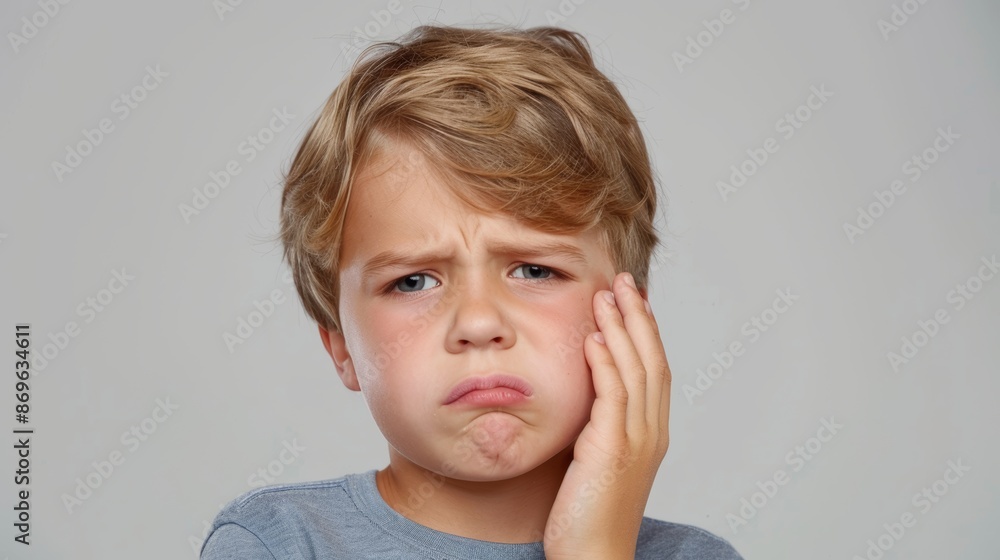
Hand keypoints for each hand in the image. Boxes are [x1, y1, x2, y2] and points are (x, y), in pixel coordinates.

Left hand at [543, 272, 671, 559]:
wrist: (594, 557)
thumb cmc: (589, 516)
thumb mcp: (597, 460)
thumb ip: (598, 425)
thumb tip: (583, 397)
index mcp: (651, 434)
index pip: (653, 370)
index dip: (645, 331)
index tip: (632, 299)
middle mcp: (651, 432)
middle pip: (651, 361)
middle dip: (639, 317)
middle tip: (624, 281)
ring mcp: (636, 441)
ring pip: (635, 370)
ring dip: (621, 328)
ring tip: (607, 295)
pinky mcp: (612, 450)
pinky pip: (612, 396)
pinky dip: (605, 363)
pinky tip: (596, 338)